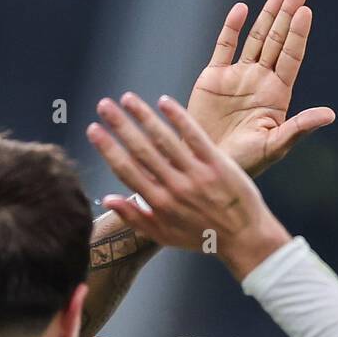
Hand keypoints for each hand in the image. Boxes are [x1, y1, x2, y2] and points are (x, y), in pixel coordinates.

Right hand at [87, 94, 289, 278]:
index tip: (93, 129)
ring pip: (164, 139)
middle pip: (140, 150)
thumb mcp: (164, 235)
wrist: (244, 237)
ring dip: (143, 116)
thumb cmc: (202, 237)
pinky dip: (178, 118)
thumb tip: (106, 199)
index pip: (126, 170)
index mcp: (159, 203)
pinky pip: (194, 136)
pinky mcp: (217, 164)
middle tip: (103, 106)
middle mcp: (175, 187)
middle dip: (119, 126)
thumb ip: (134, 218)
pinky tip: (163, 102)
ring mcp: (196, 174)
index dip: (107, 148)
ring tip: (127, 99)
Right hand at [187, 0, 333, 176]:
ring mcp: (238, 77)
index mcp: (277, 95)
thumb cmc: (244, 163)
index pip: (291, 57)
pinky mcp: (214, 77)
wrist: (208, 164)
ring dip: (268, 16)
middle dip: (287, 16)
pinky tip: (242, 10)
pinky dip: (232, 27)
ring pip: (256, 39)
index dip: (298, 34)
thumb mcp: (275, 145)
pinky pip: (224, 46)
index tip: (305, 11)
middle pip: (278, 41)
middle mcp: (260, 81)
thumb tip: (330, 114)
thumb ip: (300, 127)